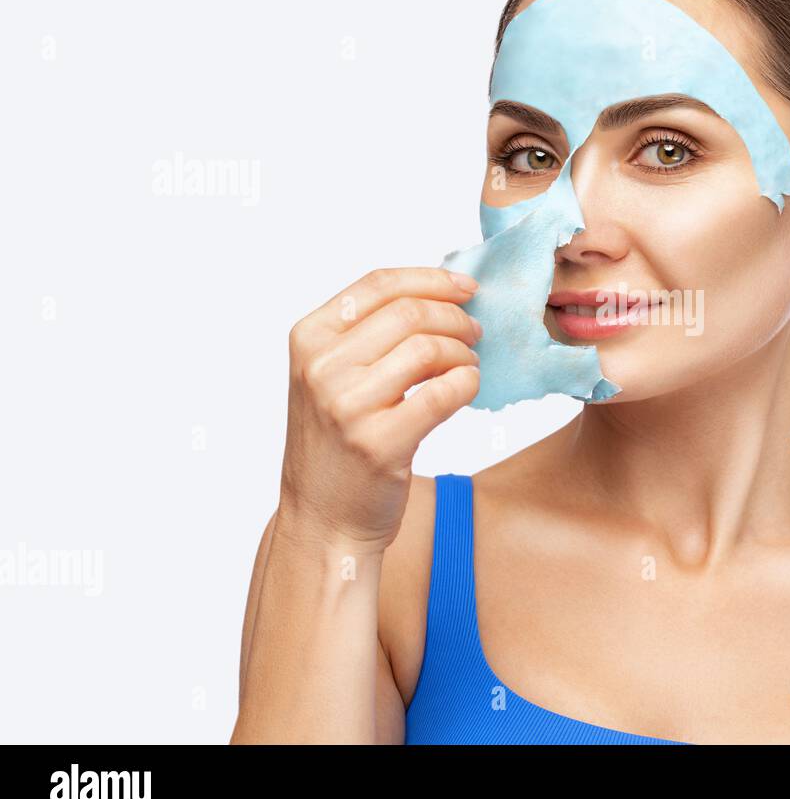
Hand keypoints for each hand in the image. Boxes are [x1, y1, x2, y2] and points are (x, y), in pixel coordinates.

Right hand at [276, 266, 480, 549]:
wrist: (322, 519)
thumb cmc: (336, 443)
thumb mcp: (330, 377)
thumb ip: (367, 334)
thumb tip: (441, 292)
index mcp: (307, 339)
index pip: (378, 284)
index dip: (431, 279)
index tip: (465, 288)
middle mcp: (322, 368)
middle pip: (410, 312)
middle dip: (455, 318)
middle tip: (474, 333)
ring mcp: (348, 406)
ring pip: (430, 349)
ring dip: (464, 354)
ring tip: (468, 366)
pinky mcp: (381, 443)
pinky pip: (445, 393)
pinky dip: (468, 384)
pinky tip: (466, 389)